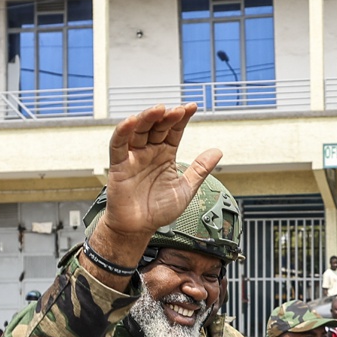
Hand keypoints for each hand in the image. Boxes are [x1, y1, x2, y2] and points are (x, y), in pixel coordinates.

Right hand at [90, 105, 222, 267]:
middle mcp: (149, 152)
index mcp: (165, 155)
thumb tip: (217, 151)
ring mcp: (134, 157)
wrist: (138, 229)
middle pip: (157, 127)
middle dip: (167, 117)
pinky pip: (118, 145)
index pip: (174, 130)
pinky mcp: (119, 165)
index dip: (182, 118)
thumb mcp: (185, 189)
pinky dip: (123, 131)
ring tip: (159, 109)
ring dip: (147, 118)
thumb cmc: (158, 210)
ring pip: (138, 130)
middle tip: (177, 110)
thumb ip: (200, 170)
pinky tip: (131, 121)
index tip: (192, 107)